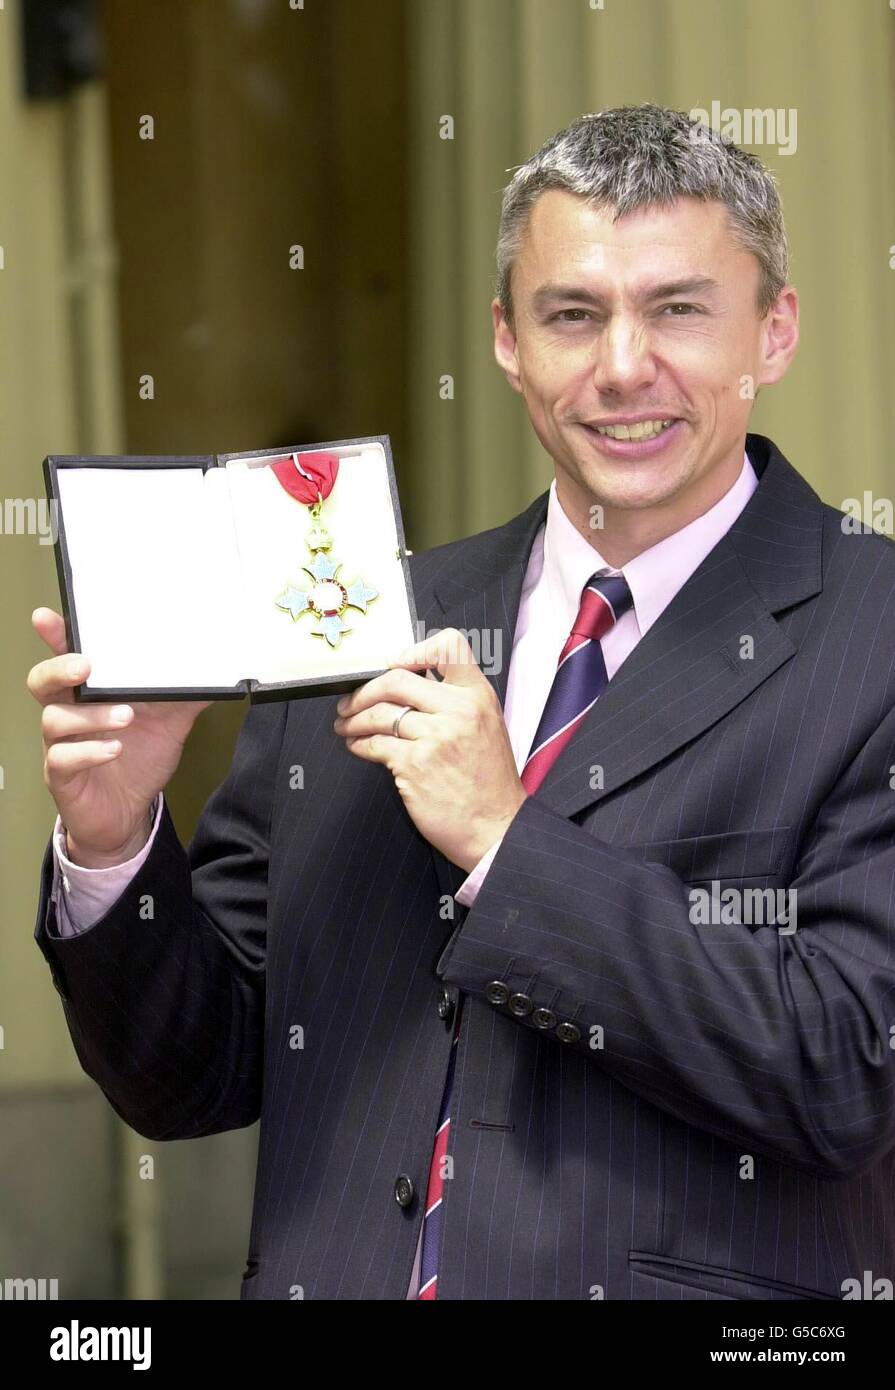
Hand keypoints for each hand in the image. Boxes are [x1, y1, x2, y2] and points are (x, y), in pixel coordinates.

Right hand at [27, 608, 210, 866]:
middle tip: (87, 667)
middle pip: (42, 682)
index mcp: (89, 693)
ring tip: (126, 716)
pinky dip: (90, 752)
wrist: (130, 812)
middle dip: (59, 669)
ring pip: (55, 720)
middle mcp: (68, 713)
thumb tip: (217, 671)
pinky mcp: (62, 776)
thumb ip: (186, 695)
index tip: (48, 617)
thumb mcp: (170, 722)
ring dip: (92, 716)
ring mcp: (60, 745)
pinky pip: (63, 759)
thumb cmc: (140, 757)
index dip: (54, 636)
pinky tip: (115, 750)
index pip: (65, 657)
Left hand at [332, 627, 526, 871]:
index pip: (447, 647)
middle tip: (350, 702)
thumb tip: (408, 686)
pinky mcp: (415, 765)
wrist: (497, 828)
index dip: (413, 651)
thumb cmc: (489, 783)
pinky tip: (357, 747)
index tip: (392, 666)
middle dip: (364, 690)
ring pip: (379, 713)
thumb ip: (456, 702)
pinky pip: (374, 745)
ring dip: (354, 719)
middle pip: (396, 679)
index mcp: (478, 696)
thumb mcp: (487, 727)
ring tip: (346, 726)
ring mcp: (436, 737)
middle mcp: (458, 711)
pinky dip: (359, 744)